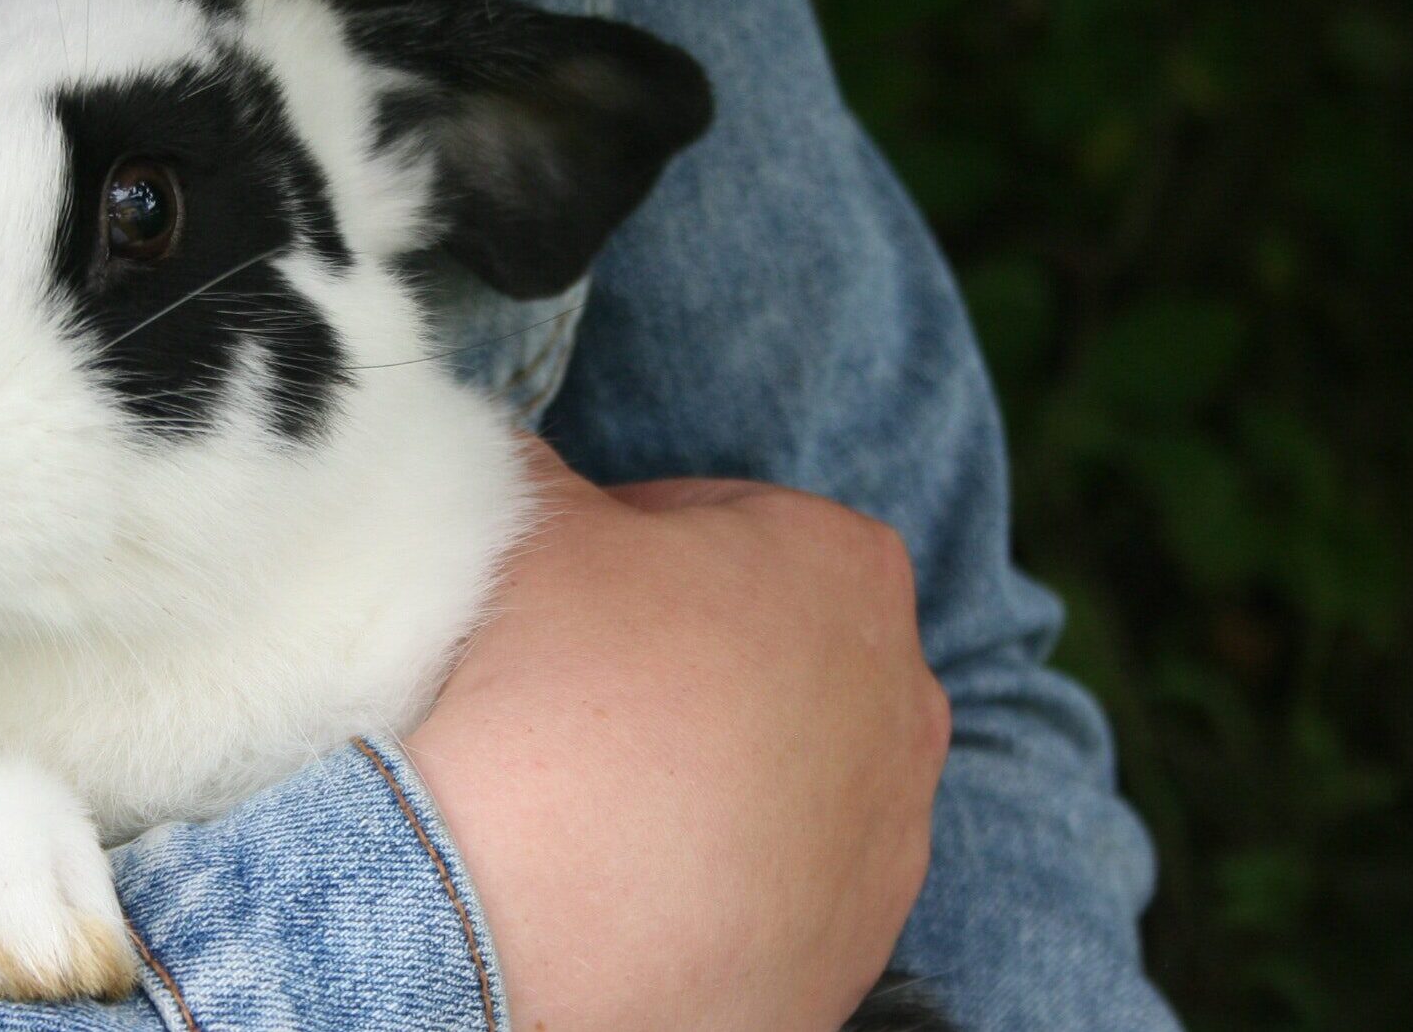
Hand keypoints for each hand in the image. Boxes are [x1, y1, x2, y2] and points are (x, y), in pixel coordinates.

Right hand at [404, 436, 948, 1031]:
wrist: (509, 916)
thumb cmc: (545, 690)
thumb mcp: (527, 520)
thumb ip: (543, 467)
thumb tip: (525, 460)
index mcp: (847, 567)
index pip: (734, 522)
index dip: (640, 538)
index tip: (573, 577)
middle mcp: (903, 703)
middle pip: (777, 650)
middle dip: (694, 656)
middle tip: (579, 682)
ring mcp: (887, 843)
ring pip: (788, 777)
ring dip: (713, 772)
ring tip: (598, 792)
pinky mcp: (851, 953)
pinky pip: (779, 891)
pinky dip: (718, 878)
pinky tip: (626, 878)